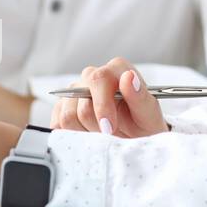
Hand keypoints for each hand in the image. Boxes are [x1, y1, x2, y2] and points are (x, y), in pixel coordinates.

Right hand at [50, 57, 167, 137]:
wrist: (133, 137)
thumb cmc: (143, 124)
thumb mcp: (148, 115)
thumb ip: (140, 96)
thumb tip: (128, 77)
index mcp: (116, 68)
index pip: (98, 78)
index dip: (102, 106)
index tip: (110, 127)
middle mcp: (93, 75)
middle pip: (81, 98)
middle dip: (96, 123)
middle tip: (110, 133)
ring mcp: (75, 90)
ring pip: (67, 114)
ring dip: (85, 131)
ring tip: (102, 133)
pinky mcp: (62, 106)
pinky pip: (57, 123)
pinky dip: (73, 134)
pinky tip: (89, 134)